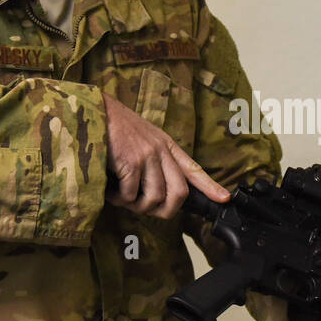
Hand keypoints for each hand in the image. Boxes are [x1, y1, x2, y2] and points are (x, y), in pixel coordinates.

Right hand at [101, 93, 229, 218]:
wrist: (96, 110)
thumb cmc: (116, 127)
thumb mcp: (144, 138)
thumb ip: (156, 159)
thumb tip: (158, 190)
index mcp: (167, 146)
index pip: (193, 169)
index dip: (210, 186)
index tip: (224, 198)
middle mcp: (161, 151)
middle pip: (179, 192)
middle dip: (166, 210)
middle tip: (147, 210)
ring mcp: (147, 156)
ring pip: (155, 197)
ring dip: (137, 207)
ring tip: (123, 199)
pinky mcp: (130, 162)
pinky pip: (131, 195)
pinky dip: (120, 200)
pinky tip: (112, 192)